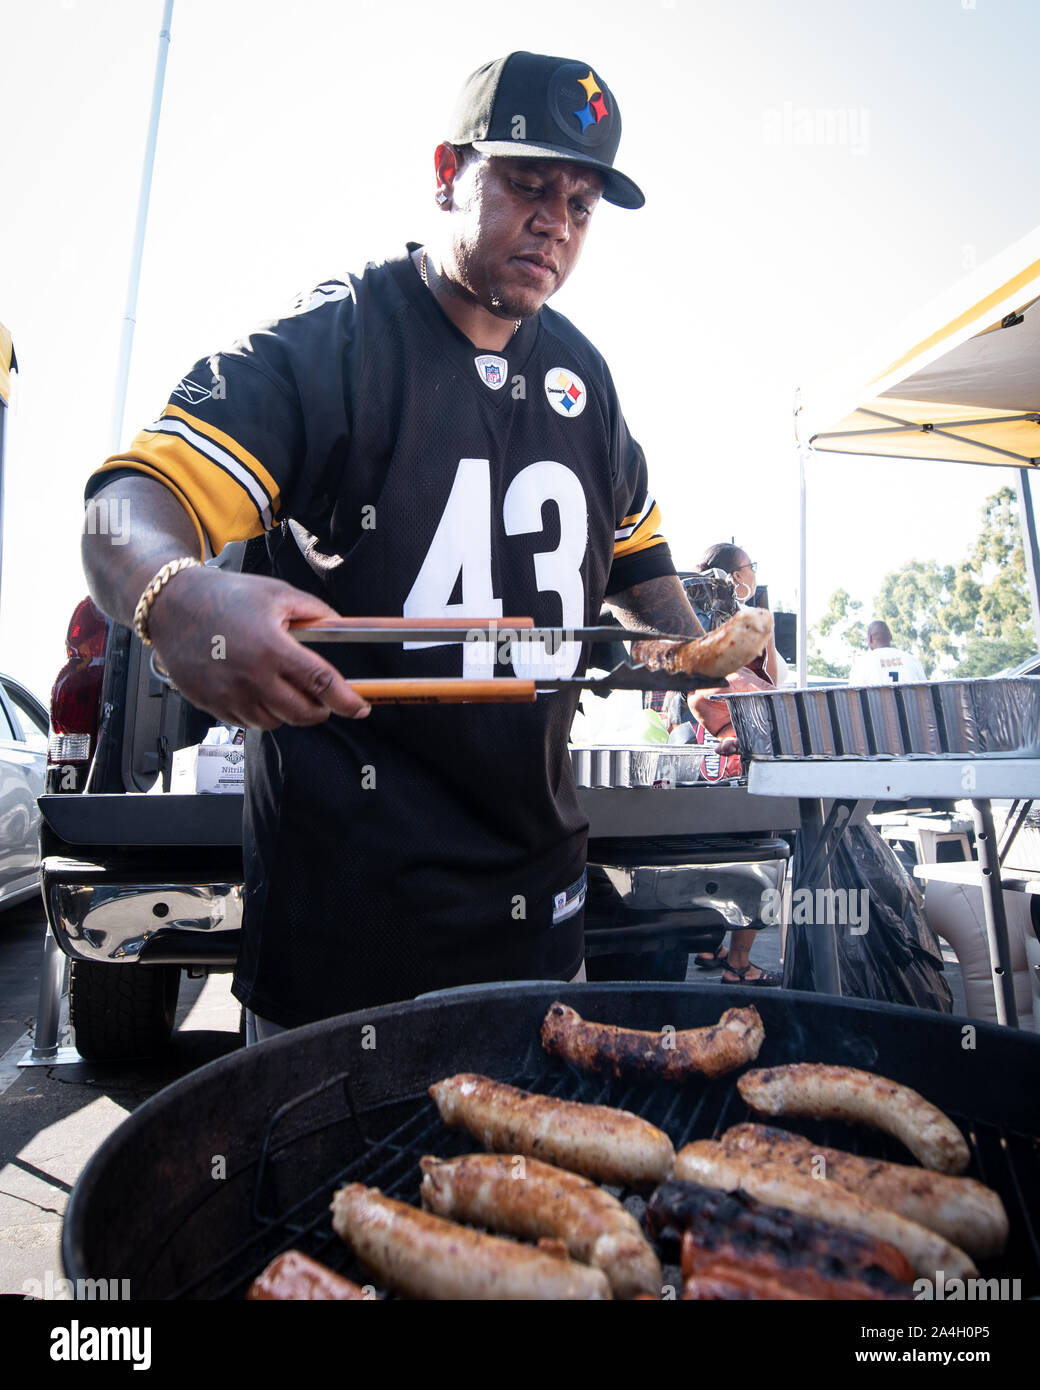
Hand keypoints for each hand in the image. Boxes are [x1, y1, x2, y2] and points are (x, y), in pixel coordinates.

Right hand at [147, 566, 370, 729]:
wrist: (172, 606)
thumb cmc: (224, 597)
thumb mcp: (277, 594)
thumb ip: (315, 613)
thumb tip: (343, 627)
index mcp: (272, 648)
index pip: (321, 684)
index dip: (346, 701)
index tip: (360, 708)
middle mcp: (251, 677)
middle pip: (302, 713)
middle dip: (320, 709)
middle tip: (322, 698)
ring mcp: (230, 696)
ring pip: (276, 722)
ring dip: (289, 711)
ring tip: (283, 686)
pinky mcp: (212, 705)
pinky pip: (248, 722)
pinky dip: (261, 712)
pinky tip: (257, 689)